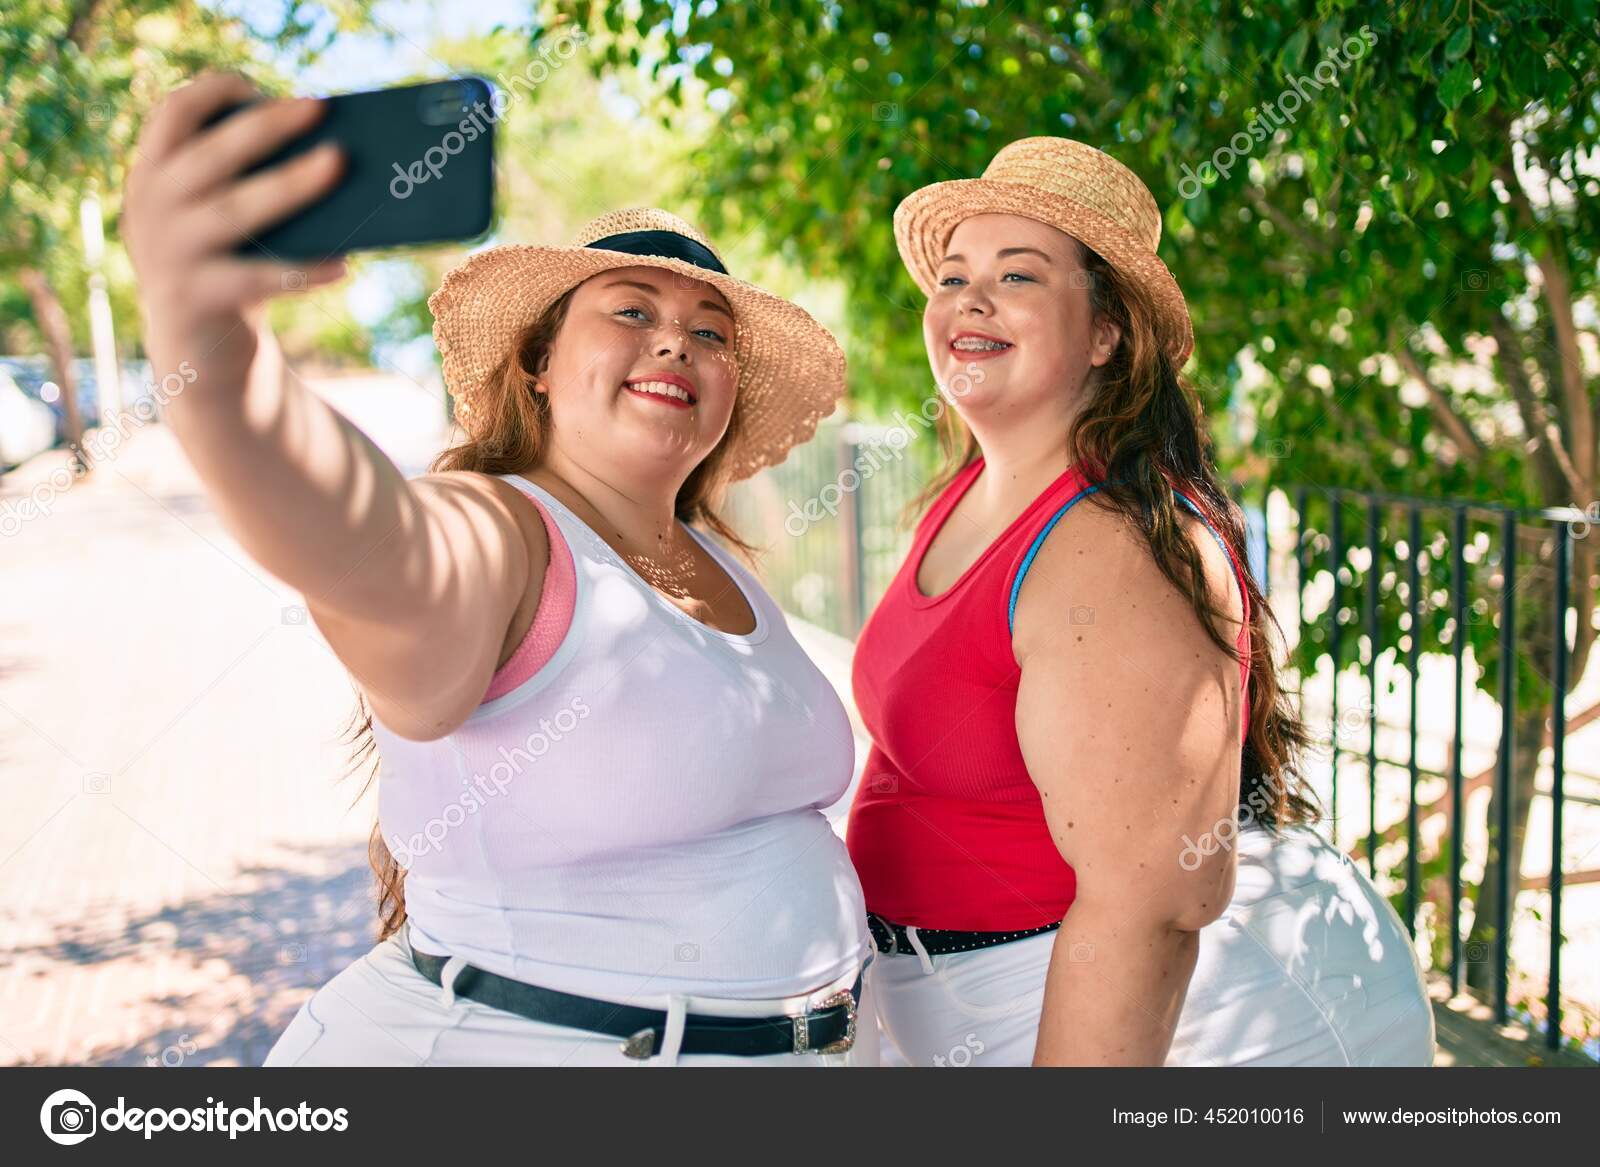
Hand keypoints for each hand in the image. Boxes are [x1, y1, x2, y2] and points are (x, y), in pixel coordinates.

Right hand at [123, 72, 347, 379]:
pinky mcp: (195, 298)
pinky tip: (343, 264)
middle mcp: (151, 208)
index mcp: (152, 175)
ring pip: (236, 211)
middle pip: (211, 155)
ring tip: (339, 162)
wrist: (198, 351)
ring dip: (292, 183)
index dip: (213, 93)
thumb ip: (243, 184)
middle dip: (267, 126)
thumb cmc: (228, 266)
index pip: (172, 114)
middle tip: (319, 106)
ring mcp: (169, 254)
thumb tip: (328, 151)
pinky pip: (259, 279)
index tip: (258, 84)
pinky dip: (304, 270)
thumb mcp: (217, 219)